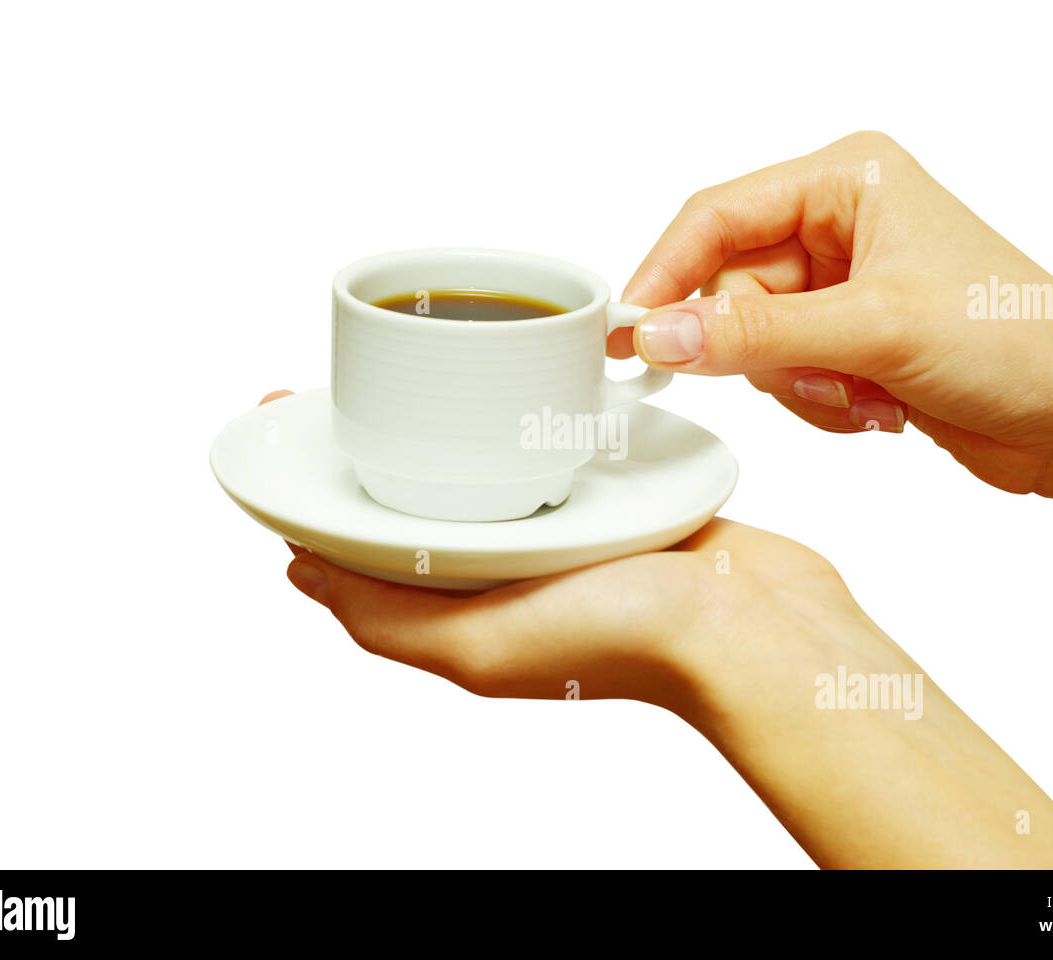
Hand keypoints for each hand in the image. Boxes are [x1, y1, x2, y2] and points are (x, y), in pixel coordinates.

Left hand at [261, 391, 1052, 866]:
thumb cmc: (635, 644)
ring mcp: (562, 539)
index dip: (318, 485)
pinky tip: (514, 383)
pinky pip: (551, 458)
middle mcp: (506, 576)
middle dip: (376, 438)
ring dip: (448, 423)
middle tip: (349, 372)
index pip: (365, 544)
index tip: (289, 419)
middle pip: (419, 499)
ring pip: (485, 470)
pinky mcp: (614, 507)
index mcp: (465, 609)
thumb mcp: (484, 641)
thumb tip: (296, 571)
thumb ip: (386, 615)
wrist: (763, 633)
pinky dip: (523, 423)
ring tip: (418, 363)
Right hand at [613, 132, 1052, 611]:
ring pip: (751, 344)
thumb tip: (658, 334)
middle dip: (765, 351)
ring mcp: (841, 288)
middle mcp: (839, 226)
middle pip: (729, 290)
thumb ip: (754, 333)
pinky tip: (880, 407)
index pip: (717, 216)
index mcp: (848, 182)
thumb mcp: (873, 329)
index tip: (628, 332)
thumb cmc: (1016, 341)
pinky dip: (821, 406)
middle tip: (819, 376)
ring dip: (802, 386)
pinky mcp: (847, 343)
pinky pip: (784, 379)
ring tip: (868, 393)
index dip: (665, 275)